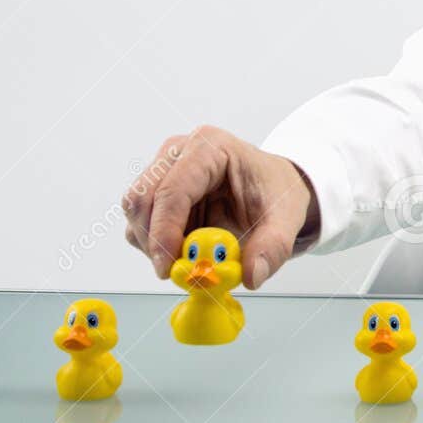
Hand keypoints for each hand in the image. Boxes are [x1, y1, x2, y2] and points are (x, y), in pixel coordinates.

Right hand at [121, 125, 318, 289]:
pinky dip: (155, 245)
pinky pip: (140, 224)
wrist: (271, 187)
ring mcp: (162, 169)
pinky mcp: (155, 190)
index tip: (168, 268)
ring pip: (136, 214)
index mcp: (210, 147)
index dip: (164, 232)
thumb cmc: (274, 192)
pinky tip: (185, 249)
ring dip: (154, 246)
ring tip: (191, 258)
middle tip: (179, 272)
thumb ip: (272, 247)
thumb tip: (252, 275)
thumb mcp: (286, 218)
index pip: (172, 190)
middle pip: (143, 200)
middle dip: (155, 243)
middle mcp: (178, 152)